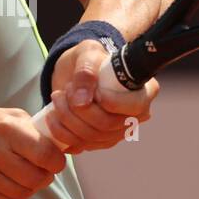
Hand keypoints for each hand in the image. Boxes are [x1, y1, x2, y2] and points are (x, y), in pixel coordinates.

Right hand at [0, 107, 66, 198]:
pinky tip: (11, 185)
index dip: (57, 161)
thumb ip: (29, 127)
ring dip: (30, 188)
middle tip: (42, 171)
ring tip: (25, 177)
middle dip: (45, 176)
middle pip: (37, 178)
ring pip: (24, 193)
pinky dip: (16, 196)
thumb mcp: (0, 115)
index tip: (55, 160)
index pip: (45, 154)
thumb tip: (57, 143)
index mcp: (4, 129)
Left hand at [45, 40, 159, 153]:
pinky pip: (81, 145)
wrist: (76, 74)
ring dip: (67, 119)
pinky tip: (53, 116)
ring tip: (57, 98)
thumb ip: (86, 70)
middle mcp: (135, 116)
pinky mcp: (100, 141)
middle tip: (64, 90)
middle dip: (79, 109)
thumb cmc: (90, 59)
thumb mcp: (87, 53)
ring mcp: (117, 132)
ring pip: (92, 137)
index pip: (136, 106)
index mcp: (144, 91)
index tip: (93, 91)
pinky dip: (62, 132)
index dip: (112, 102)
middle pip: (108, 124)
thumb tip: (82, 100)